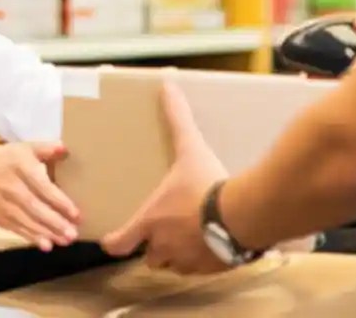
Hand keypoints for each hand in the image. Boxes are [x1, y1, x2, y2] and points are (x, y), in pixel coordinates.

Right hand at [0, 142, 79, 251]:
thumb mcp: (19, 148)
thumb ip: (43, 148)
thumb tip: (65, 148)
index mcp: (20, 167)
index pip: (43, 187)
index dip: (60, 202)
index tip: (76, 214)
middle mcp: (13, 188)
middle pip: (37, 208)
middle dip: (56, 223)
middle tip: (73, 234)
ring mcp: (5, 206)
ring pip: (29, 222)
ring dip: (48, 233)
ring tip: (66, 241)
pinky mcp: (0, 219)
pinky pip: (19, 229)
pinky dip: (31, 238)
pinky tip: (45, 245)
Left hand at [100, 82, 230, 274]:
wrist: (245, 214)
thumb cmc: (208, 185)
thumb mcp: (190, 149)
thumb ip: (177, 119)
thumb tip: (167, 87)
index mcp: (151, 222)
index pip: (120, 243)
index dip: (113, 242)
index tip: (111, 239)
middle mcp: (165, 247)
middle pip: (149, 258)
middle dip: (152, 248)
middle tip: (160, 232)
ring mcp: (189, 261)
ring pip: (174, 266)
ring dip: (176, 256)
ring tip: (187, 237)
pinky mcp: (213, 268)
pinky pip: (201, 269)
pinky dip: (203, 259)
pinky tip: (213, 242)